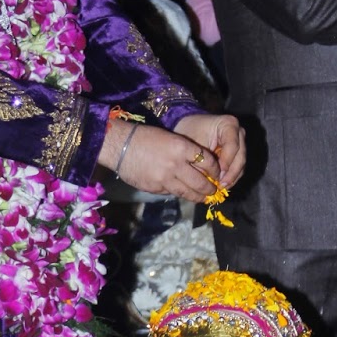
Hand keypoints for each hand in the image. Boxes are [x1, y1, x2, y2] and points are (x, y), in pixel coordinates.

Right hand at [100, 120, 229, 200]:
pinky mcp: (155, 188)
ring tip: (203, 198)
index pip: (207, 162)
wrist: (120, 146)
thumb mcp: (170, 139)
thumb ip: (185, 153)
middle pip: (201, 182)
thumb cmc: (145, 138)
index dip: (215, 170)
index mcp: (181, 148)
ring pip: (188, 193)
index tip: (217, 173)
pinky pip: (171, 193)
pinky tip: (182, 193)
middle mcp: (175, 165)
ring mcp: (165, 179)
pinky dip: (178, 193)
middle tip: (214, 191)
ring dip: (198, 197)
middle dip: (210, 189)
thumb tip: (199, 169)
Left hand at [173, 113, 245, 186]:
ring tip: (220, 188)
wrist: (189, 129)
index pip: (232, 145)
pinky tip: (222, 185)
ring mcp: (241, 143)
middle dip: (231, 173)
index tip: (218, 175)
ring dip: (232, 178)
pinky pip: (238, 167)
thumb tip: (209, 180)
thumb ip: (203, 160)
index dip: (227, 161)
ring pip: (241, 164)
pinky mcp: (238, 153)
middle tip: (220, 186)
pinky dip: (231, 177)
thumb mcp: (194, 145)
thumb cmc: (190, 133)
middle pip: (240, 157)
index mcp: (229, 124)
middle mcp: (239, 133)